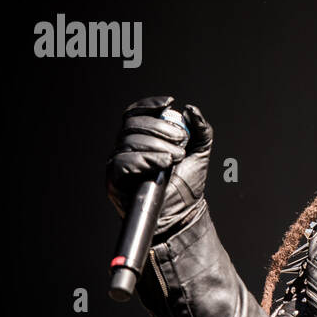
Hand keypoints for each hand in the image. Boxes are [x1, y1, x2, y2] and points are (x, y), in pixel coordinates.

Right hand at [105, 96, 213, 237]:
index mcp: (142, 138)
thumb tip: (191, 110)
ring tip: (176, 158)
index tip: (170, 103)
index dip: (150, 105)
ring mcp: (119, 164)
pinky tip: (162, 164)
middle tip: (181, 142)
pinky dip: (144, 160)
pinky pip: (122, 162)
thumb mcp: (200, 153)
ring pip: (128, 142)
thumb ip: (201, 130)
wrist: (183, 213)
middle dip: (160, 129)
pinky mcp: (115, 180)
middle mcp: (126, 148)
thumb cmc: (188, 184)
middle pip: (133, 125)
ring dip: (157, 147)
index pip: (136, 113)